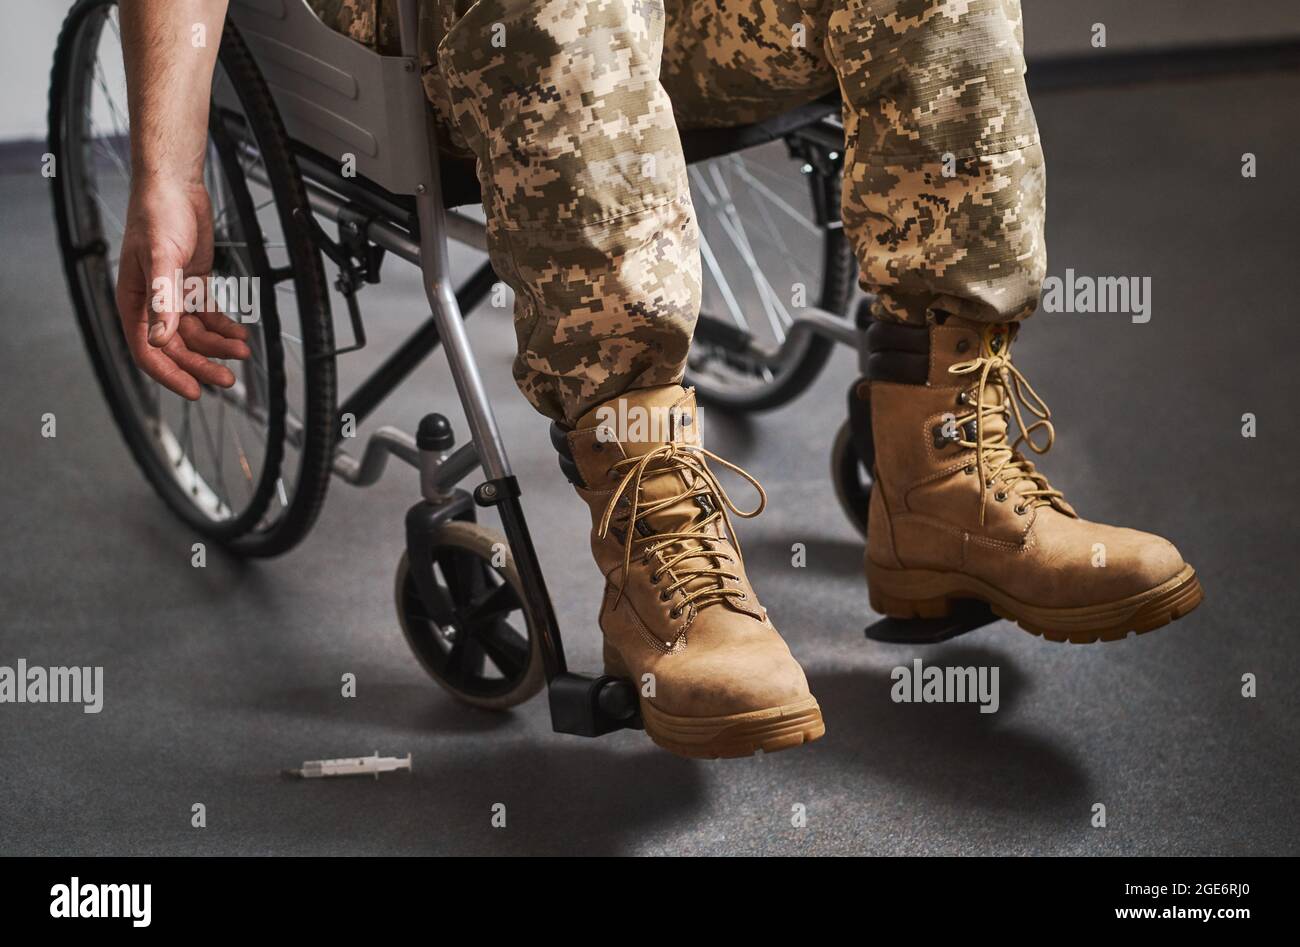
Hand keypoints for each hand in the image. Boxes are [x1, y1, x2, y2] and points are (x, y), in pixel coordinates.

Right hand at [115, 178, 250, 400]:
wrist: (175, 188)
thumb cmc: (157, 216)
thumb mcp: (162, 260)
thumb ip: (162, 301)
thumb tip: (159, 340)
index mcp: (134, 302)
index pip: (147, 351)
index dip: (170, 374)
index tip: (194, 391)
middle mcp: (153, 304)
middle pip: (177, 348)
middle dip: (202, 364)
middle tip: (228, 379)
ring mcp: (174, 295)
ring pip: (197, 334)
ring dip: (219, 345)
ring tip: (242, 351)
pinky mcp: (193, 285)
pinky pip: (208, 316)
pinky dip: (224, 327)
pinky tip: (240, 334)